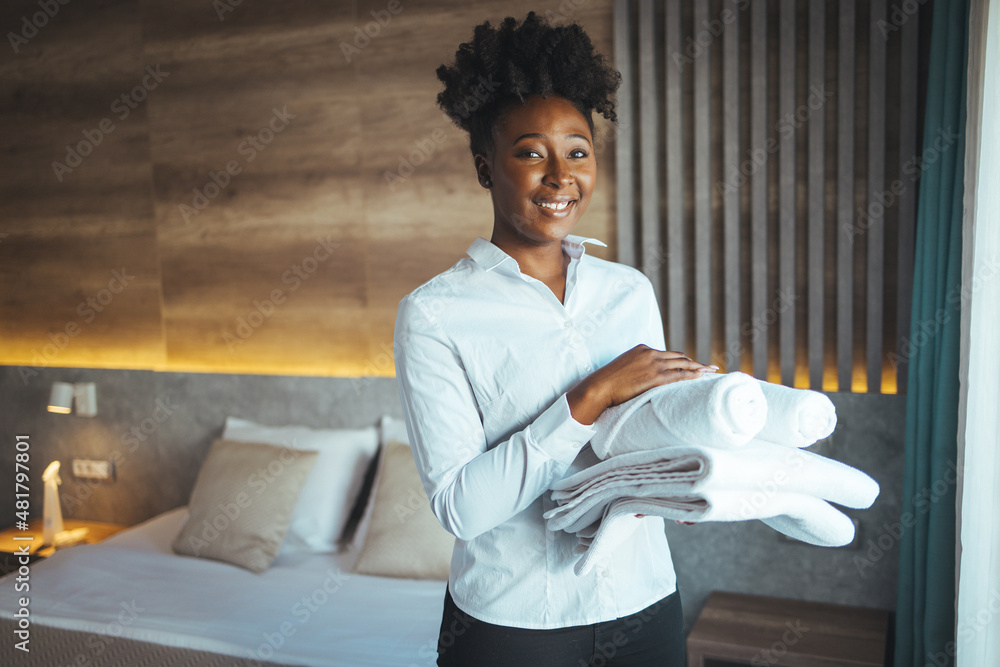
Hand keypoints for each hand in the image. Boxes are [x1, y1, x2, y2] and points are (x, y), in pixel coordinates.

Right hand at [567, 344, 716, 424]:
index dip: (682, 359)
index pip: (667, 354)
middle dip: (695, 362)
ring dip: (699, 367)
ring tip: (711, 371)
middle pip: (679, 356)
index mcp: (642, 349)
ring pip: (683, 363)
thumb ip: (637, 369)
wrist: (600, 387)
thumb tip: (644, 379)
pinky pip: (680, 374)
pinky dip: (694, 374)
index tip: (692, 363)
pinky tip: (703, 377)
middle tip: (708, 367)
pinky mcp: (655, 376)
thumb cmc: (608, 383)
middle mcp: (650, 353)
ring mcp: (654, 363)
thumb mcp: (624, 369)